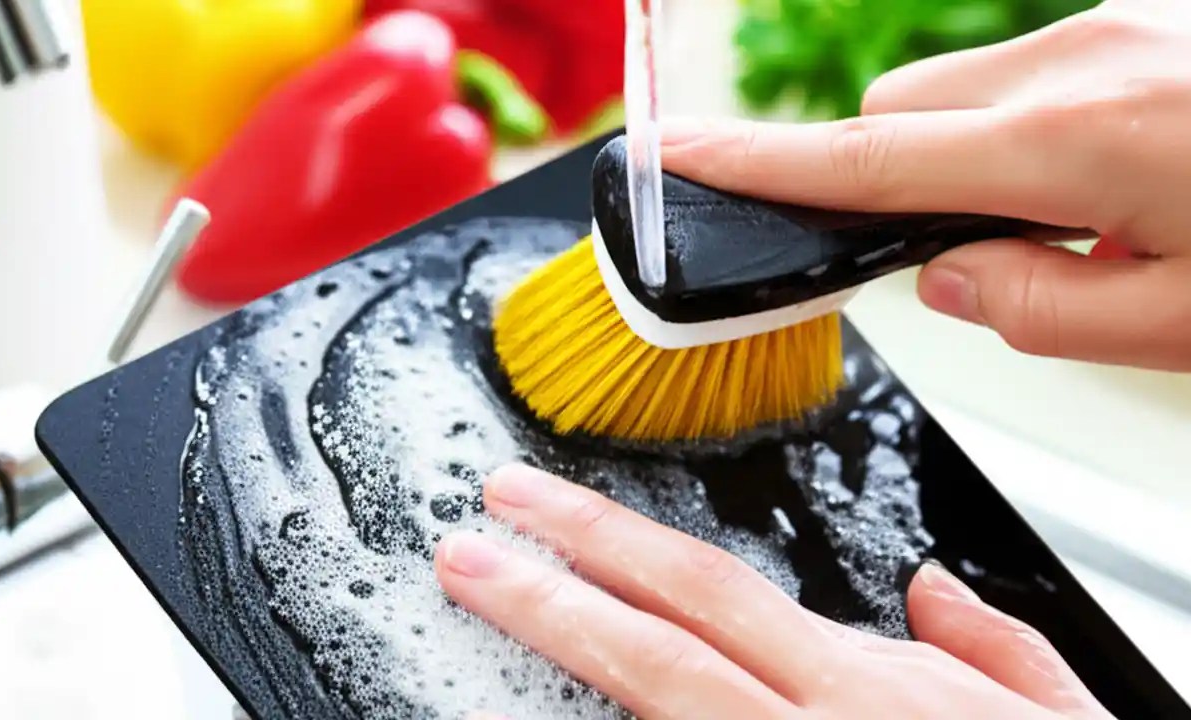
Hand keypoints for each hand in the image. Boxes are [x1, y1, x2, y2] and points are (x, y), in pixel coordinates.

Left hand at [434, 464, 1111, 718]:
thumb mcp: (1055, 717)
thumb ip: (991, 644)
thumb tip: (934, 592)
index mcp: (867, 688)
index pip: (705, 588)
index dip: (606, 539)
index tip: (532, 506)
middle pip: (653, 650)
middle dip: (547, 590)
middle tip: (464, 546)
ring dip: (559, 668)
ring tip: (481, 617)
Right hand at [661, 0, 1190, 371]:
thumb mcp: (1182, 324)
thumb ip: (1042, 312)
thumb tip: (947, 279)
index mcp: (1079, 141)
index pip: (865, 162)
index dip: (751, 163)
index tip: (669, 152)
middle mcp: (1082, 58)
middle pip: (899, 111)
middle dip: (896, 179)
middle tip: (985, 247)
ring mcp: (1115, 20)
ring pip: (964, 88)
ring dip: (973, 150)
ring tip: (1084, 209)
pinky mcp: (1143, 12)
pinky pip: (1033, 64)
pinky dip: (1035, 119)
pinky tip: (1126, 161)